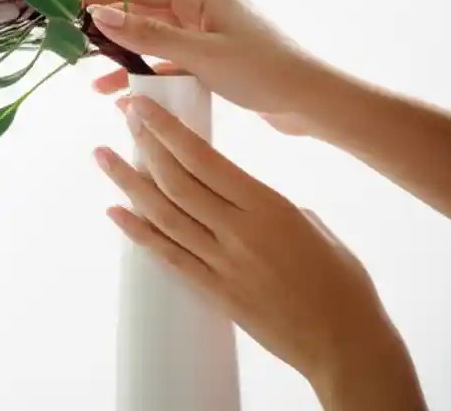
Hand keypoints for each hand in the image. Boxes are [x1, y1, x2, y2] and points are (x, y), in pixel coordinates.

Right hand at [83, 0, 334, 134]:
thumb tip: (100, 16)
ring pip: (153, 37)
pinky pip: (169, 58)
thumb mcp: (200, 54)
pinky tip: (126, 95)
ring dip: (124, 57)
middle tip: (71, 45)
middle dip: (107, 28)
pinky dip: (148, 73)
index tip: (66, 7)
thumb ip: (148, 35)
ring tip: (94, 82)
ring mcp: (207, 31)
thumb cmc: (262, 72)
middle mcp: (202, 5)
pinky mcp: (212, 56)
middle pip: (142, 8)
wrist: (312, 102)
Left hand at [97, 96, 425, 410]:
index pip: (205, 158)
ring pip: (163, 215)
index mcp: (269, 207)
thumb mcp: (312, 227)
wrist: (348, 345)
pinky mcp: (215, 293)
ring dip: (128, 183)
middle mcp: (240, 232)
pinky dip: (137, 233)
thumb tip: (247, 200)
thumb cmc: (343, 284)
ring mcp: (224, 264)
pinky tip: (115, 212)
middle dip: (145, 145)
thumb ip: (274, 207)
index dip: (168, 129)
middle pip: (177, 180)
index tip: (143, 105)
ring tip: (102, 157)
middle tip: (122, 118)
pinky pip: (167, 257)